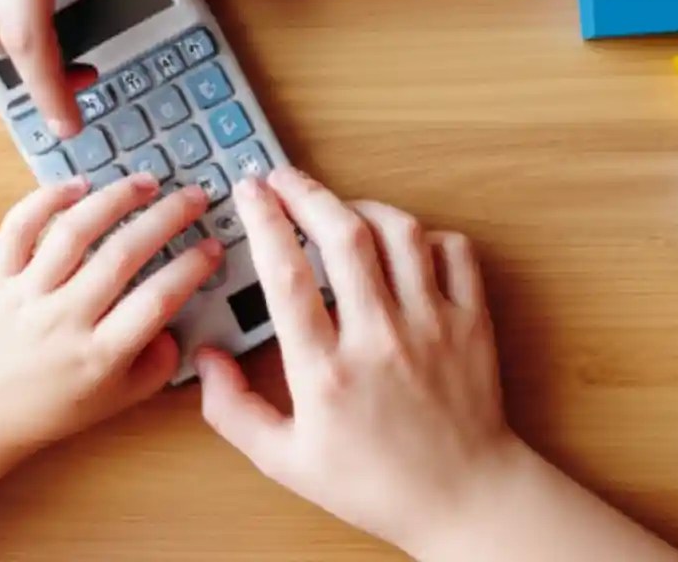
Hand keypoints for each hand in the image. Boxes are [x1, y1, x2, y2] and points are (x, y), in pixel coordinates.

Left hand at [0, 174, 222, 457]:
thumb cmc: (51, 407)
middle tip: (194, 198)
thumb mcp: (115, 402)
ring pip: (74, 232)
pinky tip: (78, 184)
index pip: (156, 301)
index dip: (191, 269)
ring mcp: (27, 294)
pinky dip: (46, 199)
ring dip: (115, 199)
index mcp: (99, 356)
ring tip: (146, 183)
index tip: (213, 247)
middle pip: (122, 255)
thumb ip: (155, 368)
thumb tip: (175, 326)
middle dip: (166, 219)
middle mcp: (64, 319)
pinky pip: (19, 228)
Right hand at [196, 168, 518, 555]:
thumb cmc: (375, 483)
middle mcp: (379, 337)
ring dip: (362, 206)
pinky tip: (402, 244)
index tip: (250, 193)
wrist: (463, 499)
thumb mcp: (284, 461)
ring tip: (338, 209)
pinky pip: (454, 251)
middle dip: (306, 192)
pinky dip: (426, 235)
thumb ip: (232, 411)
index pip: (286, 275)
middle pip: (342, 235)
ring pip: (399, 232)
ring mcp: (431, 324)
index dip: (264, 222)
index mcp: (325, 371)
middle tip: (283, 178)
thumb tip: (205, 359)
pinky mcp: (471, 322)